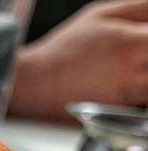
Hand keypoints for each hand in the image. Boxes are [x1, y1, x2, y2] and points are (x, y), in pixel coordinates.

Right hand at [9, 0, 147, 120]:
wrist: (38, 86)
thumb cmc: (64, 52)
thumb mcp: (102, 13)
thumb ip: (141, 9)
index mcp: (137, 43)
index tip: (144, 37)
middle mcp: (138, 74)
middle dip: (146, 57)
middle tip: (138, 52)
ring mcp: (130, 98)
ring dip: (145, 76)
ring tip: (132, 69)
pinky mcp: (121, 116)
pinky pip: (142, 104)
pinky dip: (139, 94)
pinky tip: (128, 85)